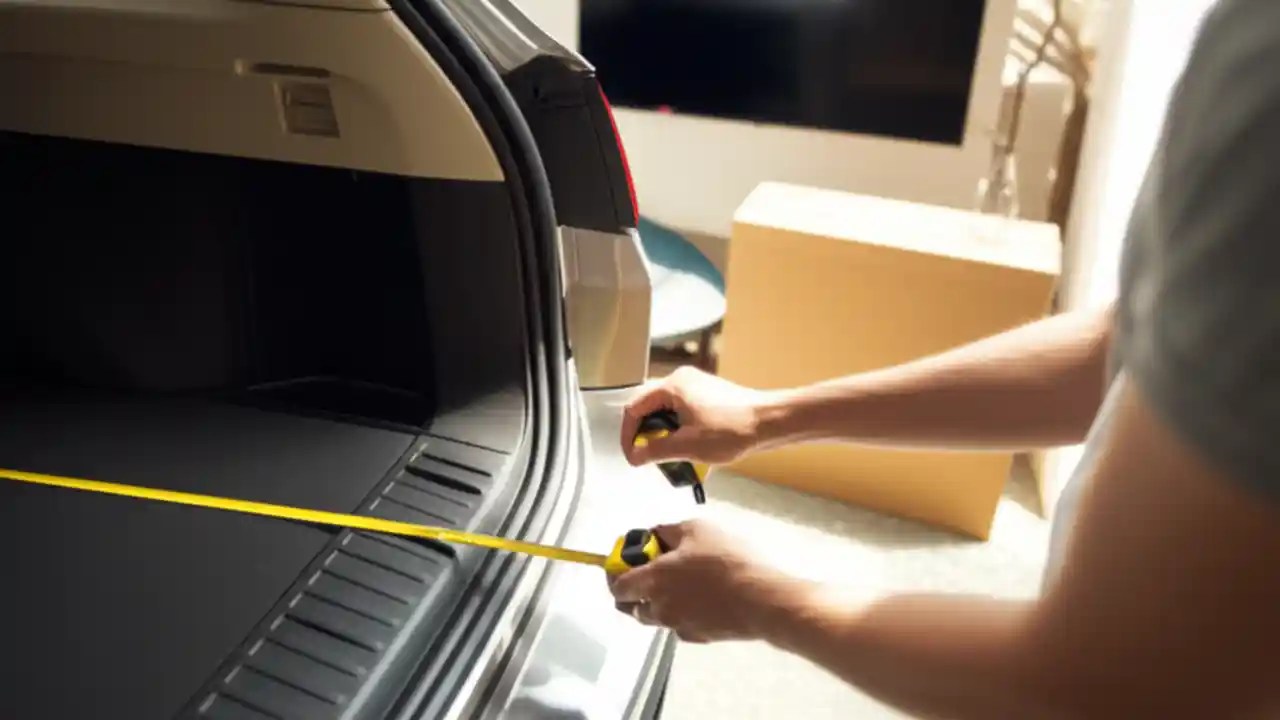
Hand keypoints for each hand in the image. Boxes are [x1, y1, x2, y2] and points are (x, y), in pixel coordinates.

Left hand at [608, 520, 798, 642]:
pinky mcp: (696, 637)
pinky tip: (698, 601)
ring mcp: (676, 626)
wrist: (759, 599)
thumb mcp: (696, 529)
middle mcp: (658, 607)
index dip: (615, 576)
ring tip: (676, 587)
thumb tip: (655, 534)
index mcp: (652, 580)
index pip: (618, 586)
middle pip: (631, 607)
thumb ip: (668, 530)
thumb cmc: (726, 560)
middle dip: (633, 593)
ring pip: (655, 618)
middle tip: (646, 576)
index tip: (622, 564)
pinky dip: (680, 614)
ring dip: (655, 604)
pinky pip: (678, 625)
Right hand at [620, 366, 776, 465]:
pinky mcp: (707, 396)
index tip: (632, 455)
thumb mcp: (686, 445)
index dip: (628, 434)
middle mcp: (682, 380)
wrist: (769, 422)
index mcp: (673, 386)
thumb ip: (654, 450)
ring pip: (666, 410)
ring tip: (667, 454)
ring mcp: (696, 387)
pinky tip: (686, 447)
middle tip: (646, 456)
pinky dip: (678, 429)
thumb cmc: (734, 428)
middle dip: (645, 434)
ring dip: (662, 433)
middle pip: (648, 407)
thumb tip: (635, 456)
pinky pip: (681, 411)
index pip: (634, 407)